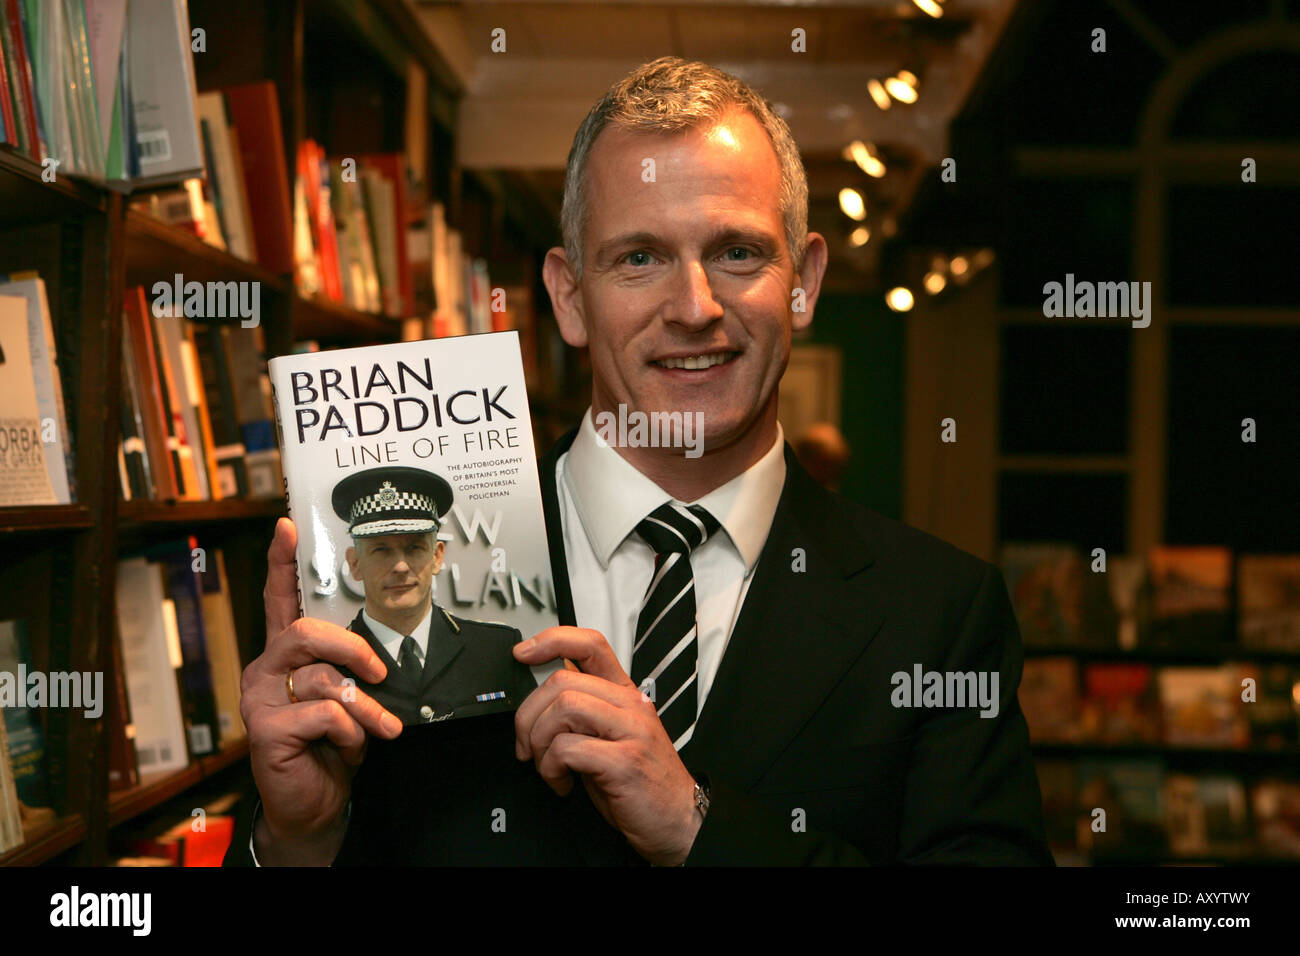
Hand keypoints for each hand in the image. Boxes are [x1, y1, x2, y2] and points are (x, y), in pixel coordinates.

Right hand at [240, 517, 401, 864]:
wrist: (315, 803)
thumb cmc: (333, 746)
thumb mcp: (350, 700)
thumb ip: (353, 673)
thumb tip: (382, 659)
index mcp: (287, 655)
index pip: (280, 600)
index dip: (281, 564)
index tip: (287, 527)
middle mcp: (266, 669)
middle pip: (307, 632)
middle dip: (353, 649)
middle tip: (382, 673)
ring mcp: (260, 699)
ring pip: (325, 681)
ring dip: (366, 709)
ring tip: (379, 730)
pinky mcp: (265, 730)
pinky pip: (325, 715)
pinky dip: (350, 734)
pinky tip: (347, 748)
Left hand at [512, 627, 702, 865]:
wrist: (679, 821)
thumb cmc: (641, 784)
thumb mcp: (610, 738)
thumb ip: (583, 714)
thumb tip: (540, 697)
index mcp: (625, 695)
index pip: (590, 644)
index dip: (552, 640)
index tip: (523, 653)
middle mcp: (630, 705)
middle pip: (563, 680)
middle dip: (528, 715)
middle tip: (526, 745)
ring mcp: (631, 731)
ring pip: (563, 708)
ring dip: (539, 741)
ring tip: (546, 766)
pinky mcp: (625, 762)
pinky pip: (568, 749)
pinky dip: (551, 769)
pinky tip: (561, 783)